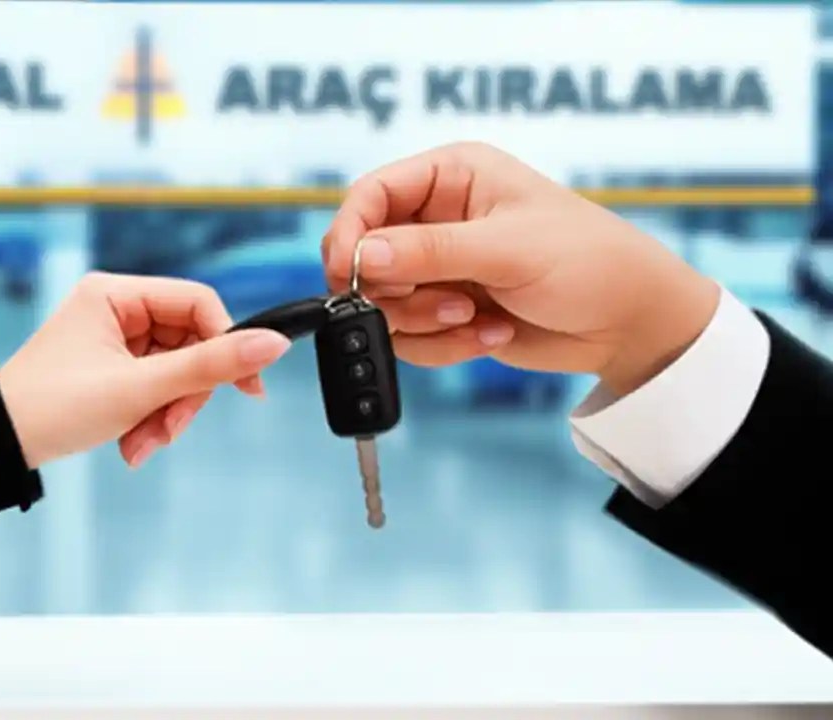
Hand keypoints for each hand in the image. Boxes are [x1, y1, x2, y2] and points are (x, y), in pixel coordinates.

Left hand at [0, 272, 291, 468]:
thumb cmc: (52, 408)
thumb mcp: (139, 388)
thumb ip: (209, 366)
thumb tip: (273, 344)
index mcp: (114, 294)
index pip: (197, 303)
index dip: (227, 343)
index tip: (247, 386)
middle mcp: (115, 310)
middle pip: (189, 342)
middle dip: (185, 395)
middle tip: (171, 430)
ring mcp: (113, 341)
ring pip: (175, 372)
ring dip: (167, 415)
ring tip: (142, 446)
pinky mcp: (111, 369)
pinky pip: (154, 388)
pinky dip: (151, 419)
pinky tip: (133, 445)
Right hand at [322, 142, 720, 396]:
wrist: (630, 324)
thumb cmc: (590, 261)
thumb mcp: (510, 249)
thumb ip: (431, 251)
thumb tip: (363, 255)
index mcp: (452, 176)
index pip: (370, 194)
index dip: (351, 232)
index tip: (349, 272)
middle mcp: (437, 218)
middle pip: (366, 254)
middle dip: (398, 290)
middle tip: (445, 302)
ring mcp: (439, 268)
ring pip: (383, 303)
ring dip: (425, 321)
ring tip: (475, 316)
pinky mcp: (444, 311)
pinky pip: (408, 336)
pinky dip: (443, 345)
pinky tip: (490, 332)